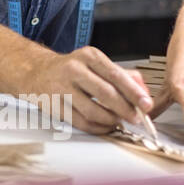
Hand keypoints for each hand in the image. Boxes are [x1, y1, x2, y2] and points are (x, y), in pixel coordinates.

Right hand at [23, 46, 153, 134]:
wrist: (37, 72)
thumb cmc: (71, 69)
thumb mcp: (95, 63)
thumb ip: (122, 74)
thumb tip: (143, 90)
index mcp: (89, 56)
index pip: (116, 75)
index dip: (134, 92)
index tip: (146, 104)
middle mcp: (74, 70)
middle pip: (106, 94)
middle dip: (126, 109)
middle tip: (137, 118)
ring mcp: (62, 89)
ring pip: (93, 111)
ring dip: (111, 120)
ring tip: (120, 122)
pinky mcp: (55, 106)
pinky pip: (81, 122)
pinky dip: (98, 128)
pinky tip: (106, 126)